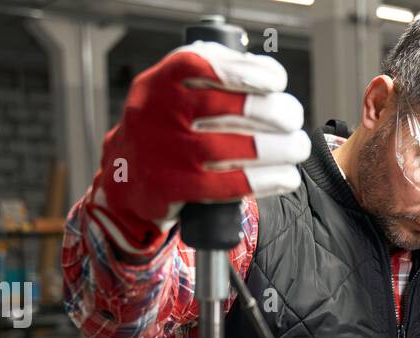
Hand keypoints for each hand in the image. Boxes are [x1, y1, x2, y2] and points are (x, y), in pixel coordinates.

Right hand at [89, 41, 310, 253]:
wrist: (122, 176)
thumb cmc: (164, 128)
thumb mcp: (171, 93)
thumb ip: (208, 77)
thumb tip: (265, 76)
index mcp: (159, 84)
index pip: (202, 66)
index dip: (246, 71)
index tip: (276, 80)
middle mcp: (157, 115)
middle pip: (223, 108)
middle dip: (271, 111)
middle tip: (293, 118)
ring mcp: (165, 154)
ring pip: (228, 148)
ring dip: (275, 148)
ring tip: (296, 147)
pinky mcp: (175, 189)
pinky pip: (227, 185)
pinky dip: (264, 180)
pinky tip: (285, 176)